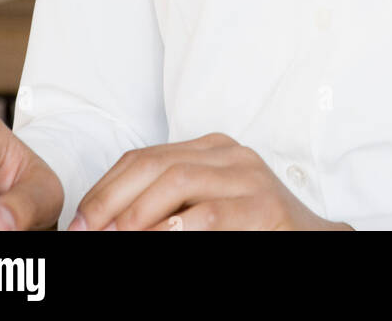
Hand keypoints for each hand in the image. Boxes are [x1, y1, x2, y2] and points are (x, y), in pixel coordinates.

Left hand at [67, 132, 353, 230]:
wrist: (314, 241)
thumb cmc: (251, 231)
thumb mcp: (202, 211)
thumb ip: (163, 209)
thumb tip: (101, 226)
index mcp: (210, 149)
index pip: (142, 157)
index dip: (104, 189)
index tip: (77, 223)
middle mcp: (229, 154)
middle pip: (153, 165)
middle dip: (109, 201)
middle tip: (84, 232)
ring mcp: (249, 176)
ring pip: (177, 181)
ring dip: (136, 215)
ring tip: (112, 238)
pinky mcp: (265, 206)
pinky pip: (211, 212)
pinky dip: (177, 227)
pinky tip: (158, 238)